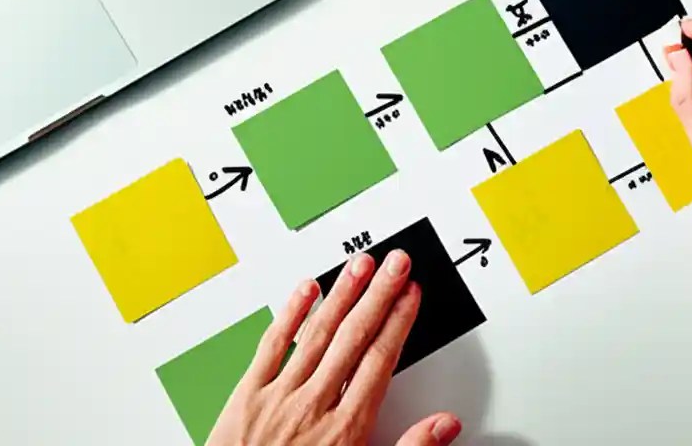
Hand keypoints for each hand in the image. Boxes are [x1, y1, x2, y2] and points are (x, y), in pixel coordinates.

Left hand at [207, 250, 461, 445]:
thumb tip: (444, 425)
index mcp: (345, 429)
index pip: (380, 360)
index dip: (399, 321)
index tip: (411, 294)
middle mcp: (313, 406)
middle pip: (354, 338)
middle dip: (379, 294)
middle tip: (396, 263)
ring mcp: (279, 397)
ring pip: (317, 334)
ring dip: (341, 294)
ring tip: (360, 265)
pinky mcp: (246, 396)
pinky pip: (270, 347)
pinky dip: (289, 315)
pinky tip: (305, 289)